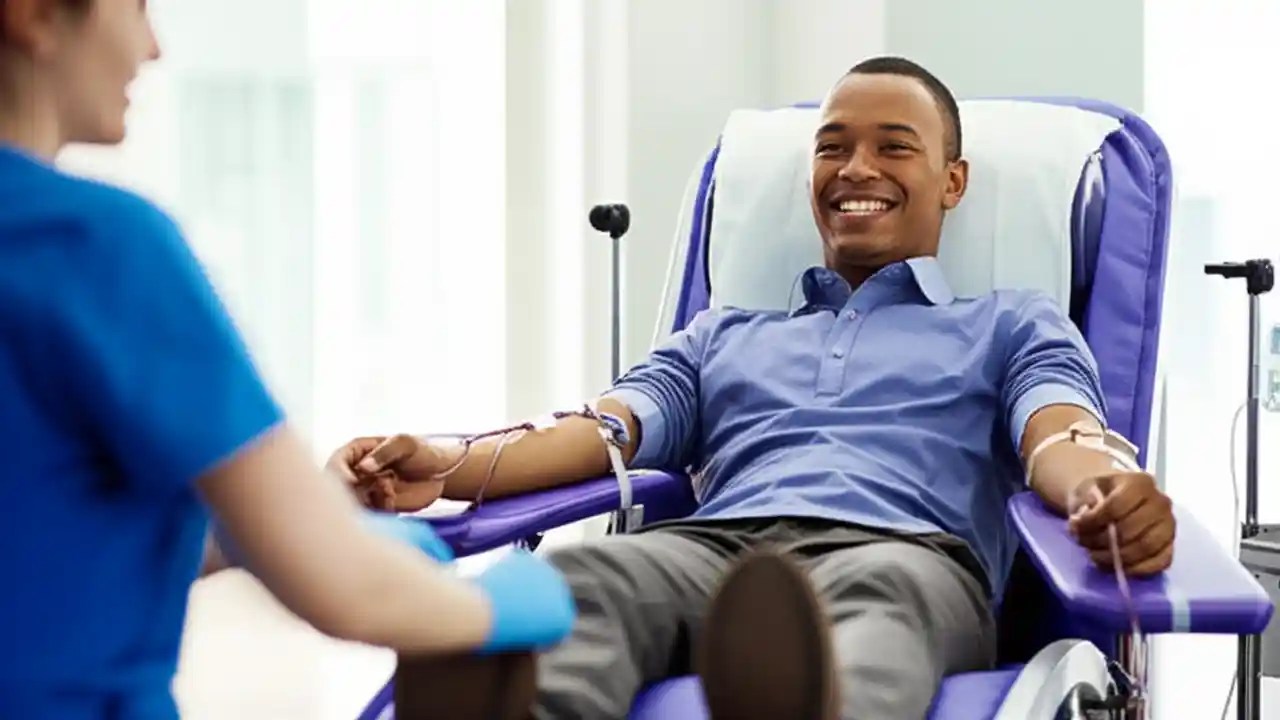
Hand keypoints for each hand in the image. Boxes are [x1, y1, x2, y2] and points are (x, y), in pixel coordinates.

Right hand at [326, 434, 453, 511]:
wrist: (441, 475)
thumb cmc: (423, 453)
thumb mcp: (406, 445)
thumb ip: (385, 452)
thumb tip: (362, 467)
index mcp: (357, 452)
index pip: (336, 463)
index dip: (338, 474)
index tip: (353, 481)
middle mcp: (356, 473)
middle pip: (337, 488)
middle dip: (353, 490)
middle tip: (376, 486)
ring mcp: (365, 492)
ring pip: (351, 504)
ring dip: (368, 500)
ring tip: (390, 490)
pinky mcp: (376, 508)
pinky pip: (369, 514)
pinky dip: (380, 509)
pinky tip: (394, 499)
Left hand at [1067, 471, 1175, 576]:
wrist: (1114, 498)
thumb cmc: (1099, 494)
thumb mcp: (1086, 489)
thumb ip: (1084, 502)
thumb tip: (1083, 521)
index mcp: (1140, 483)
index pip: (1117, 505)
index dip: (1094, 520)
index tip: (1075, 525)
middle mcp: (1161, 503)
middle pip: (1131, 529)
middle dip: (1101, 541)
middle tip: (1083, 543)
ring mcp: (1168, 526)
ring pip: (1145, 548)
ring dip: (1115, 557)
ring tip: (1095, 555)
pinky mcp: (1170, 547)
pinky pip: (1158, 563)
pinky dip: (1134, 569)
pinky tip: (1114, 565)